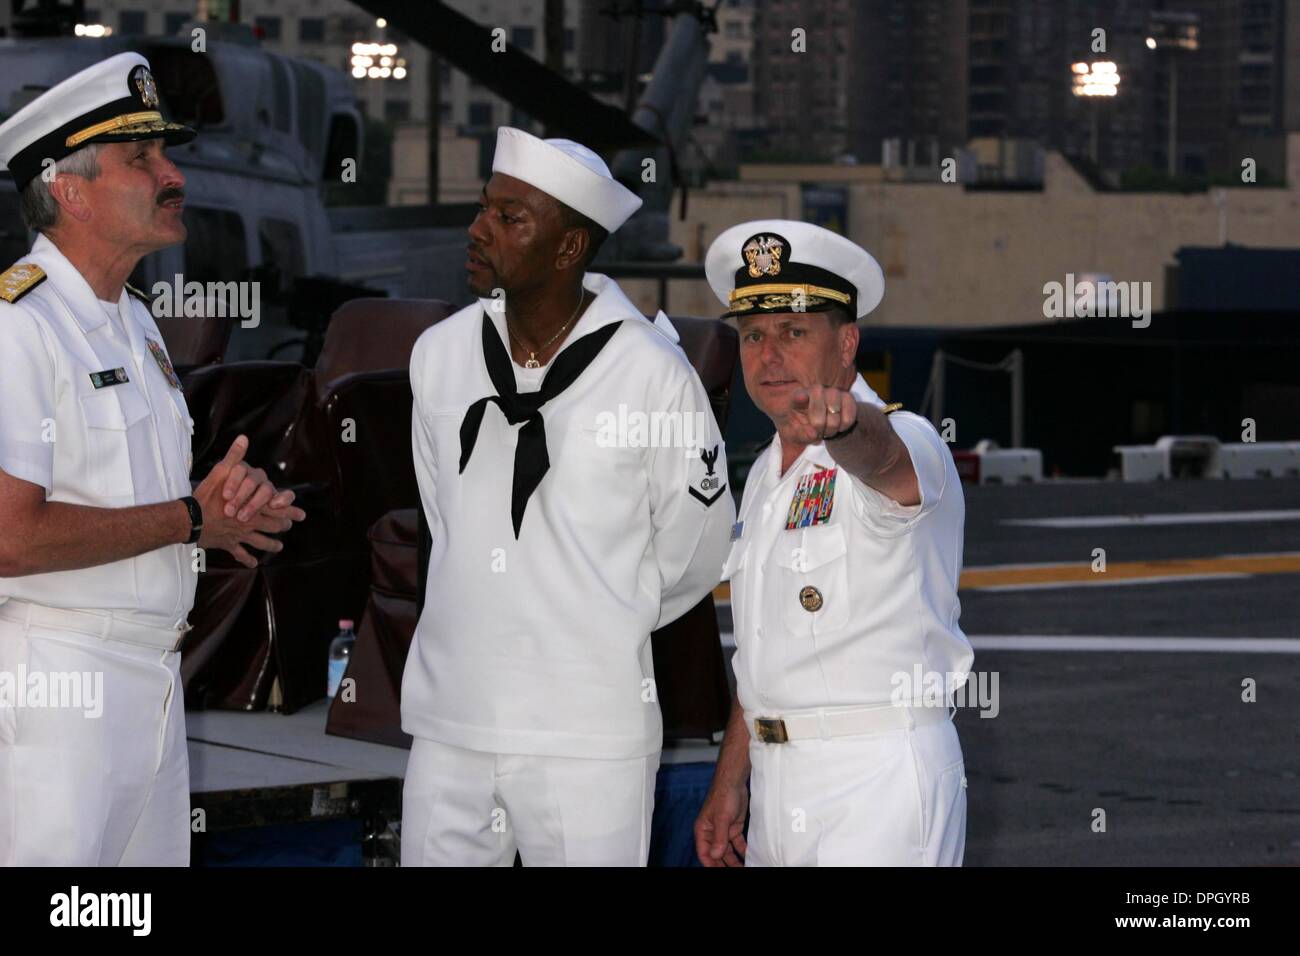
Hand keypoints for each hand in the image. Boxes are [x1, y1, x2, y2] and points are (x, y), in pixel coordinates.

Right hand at [192, 436, 305, 567]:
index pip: (276, 507)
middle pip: (272, 525)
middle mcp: (249, 522)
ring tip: (278, 547)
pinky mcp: (227, 544)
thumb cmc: (205, 497)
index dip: (289, 510)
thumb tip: (243, 439)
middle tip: (290, 526)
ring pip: (260, 542)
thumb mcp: (219, 472)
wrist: (189, 520)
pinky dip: (247, 559)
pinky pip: (240, 554)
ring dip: (270, 544)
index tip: (302, 515)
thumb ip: (234, 458)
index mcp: (252, 506)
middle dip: (282, 526)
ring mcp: (239, 535)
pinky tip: (252, 565)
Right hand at [694, 780, 748, 866]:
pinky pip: (738, 843)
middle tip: (736, 872)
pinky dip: (742, 851)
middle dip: (724, 865)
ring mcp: (724, 831)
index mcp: (703, 831)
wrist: (734, 781)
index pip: (704, 853)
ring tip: (744, 868)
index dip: (711, 865)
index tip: (720, 872)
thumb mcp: (722, 818)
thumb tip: (716, 855)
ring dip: (735, 861)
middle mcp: (712, 833)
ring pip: (728, 851)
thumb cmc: (723, 796)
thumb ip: (719, 838)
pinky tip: (749, 857)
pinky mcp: (734, 827)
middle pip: (717, 855)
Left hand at [788, 384, 857, 444]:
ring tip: (827, 430)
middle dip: (819, 428)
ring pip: (834, 415)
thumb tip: (813, 434)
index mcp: (798, 397)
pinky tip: (838, 427)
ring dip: (831, 429)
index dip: (801, 397)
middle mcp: (816, 390)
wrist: (820, 424)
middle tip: (818, 432)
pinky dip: (843, 427)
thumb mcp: (797, 435)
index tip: (801, 398)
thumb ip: (801, 435)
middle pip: (818, 412)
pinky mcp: (847, 397)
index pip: (799, 396)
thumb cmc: (804, 428)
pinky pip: (848, 417)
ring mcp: (832, 391)